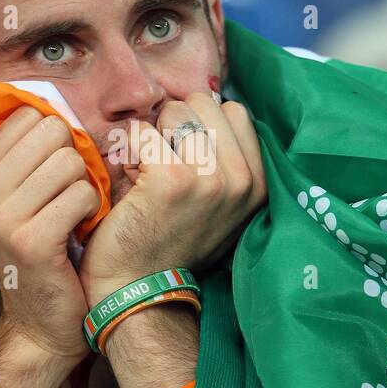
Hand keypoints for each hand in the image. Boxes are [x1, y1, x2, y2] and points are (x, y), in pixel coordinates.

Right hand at [0, 105, 100, 371]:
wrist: (40, 320)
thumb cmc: (40, 244)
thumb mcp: (21, 192)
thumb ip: (30, 148)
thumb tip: (53, 99)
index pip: (33, 116)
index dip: (57, 141)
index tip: (50, 176)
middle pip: (55, 133)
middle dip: (73, 163)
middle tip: (64, 199)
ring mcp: (3, 215)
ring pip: (72, 163)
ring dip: (85, 190)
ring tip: (69, 218)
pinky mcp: (31, 240)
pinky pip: (84, 194)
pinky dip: (93, 212)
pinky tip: (77, 233)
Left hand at [78, 91, 266, 305]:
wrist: (136, 285)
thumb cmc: (169, 237)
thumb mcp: (217, 201)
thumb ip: (224, 157)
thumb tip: (207, 104)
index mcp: (257, 183)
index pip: (234, 110)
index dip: (201, 124)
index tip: (187, 157)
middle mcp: (242, 180)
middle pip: (202, 102)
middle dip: (174, 124)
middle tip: (163, 163)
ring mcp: (210, 179)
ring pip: (173, 111)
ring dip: (152, 134)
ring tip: (147, 170)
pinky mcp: (173, 178)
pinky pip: (142, 131)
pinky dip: (128, 149)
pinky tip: (130, 178)